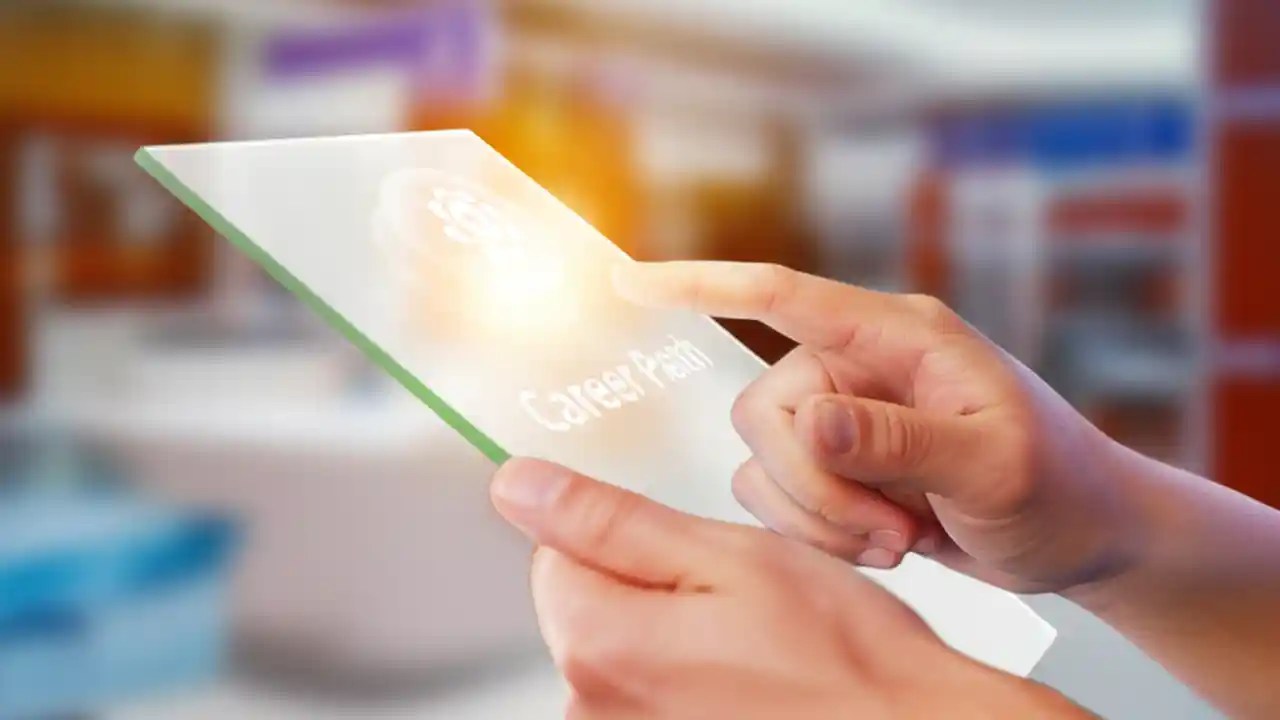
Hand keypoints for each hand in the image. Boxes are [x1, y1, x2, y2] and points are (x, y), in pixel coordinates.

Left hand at [490, 458, 1087, 718]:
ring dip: (675, 640)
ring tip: (753, 649)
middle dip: (651, 590)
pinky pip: (652, 698)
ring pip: (624, 653)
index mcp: (597, 643)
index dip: (626, 536)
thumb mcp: (725, 555)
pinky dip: (691, 684)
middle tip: (737, 602)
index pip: (555, 552)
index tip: (691, 553)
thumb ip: (607, 522)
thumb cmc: (843, 657)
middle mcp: (590, 711)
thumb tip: (517, 487)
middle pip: (587, 608)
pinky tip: (750, 687)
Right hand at [613, 261, 1138, 592]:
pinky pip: (777, 497)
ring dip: (820, 517)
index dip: (702, 284)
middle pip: (766, 411)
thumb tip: (808, 420)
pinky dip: (818, 533)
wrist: (1080, 536)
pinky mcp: (838, 467)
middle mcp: (858, 367)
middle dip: (815, 487)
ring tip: (899, 539)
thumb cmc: (1056, 487)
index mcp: (899, 338)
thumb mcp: (992, 463)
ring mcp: (844, 419)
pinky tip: (885, 543)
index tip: (629, 282)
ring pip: (764, 461)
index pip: (784, 295)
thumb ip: (898, 437)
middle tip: (892, 532)